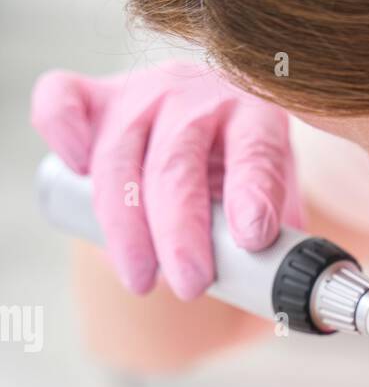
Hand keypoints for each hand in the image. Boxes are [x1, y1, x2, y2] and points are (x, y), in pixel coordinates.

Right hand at [31, 62, 300, 298]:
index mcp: (254, 115)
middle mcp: (196, 97)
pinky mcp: (97, 98)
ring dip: (125, 225)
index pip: (254, 151)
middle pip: (176, 165)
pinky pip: (61, 100)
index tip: (252, 238)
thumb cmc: (244, 174)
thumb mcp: (277, 201)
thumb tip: (289, 293)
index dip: (252, 194)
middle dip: (179, 234)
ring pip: (119, 156)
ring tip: (141, 279)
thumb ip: (282, 241)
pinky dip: (61, 131)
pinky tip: (75, 171)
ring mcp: (142, 94)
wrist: (211, 126)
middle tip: (191, 286)